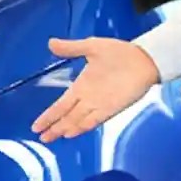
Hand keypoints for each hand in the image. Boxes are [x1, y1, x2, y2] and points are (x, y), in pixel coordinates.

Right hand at [31, 37, 159, 142]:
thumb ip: (71, 48)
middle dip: (53, 126)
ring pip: (76, 121)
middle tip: (40, 138)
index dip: (48, 115)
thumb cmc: (119, 52)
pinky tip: (71, 133)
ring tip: (50, 138)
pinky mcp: (111, 108)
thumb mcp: (91, 46)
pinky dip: (82, 127)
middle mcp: (87, 98)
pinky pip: (93, 120)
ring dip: (64, 129)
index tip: (36, 125)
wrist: (143, 59)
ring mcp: (98, 105)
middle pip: (66, 116)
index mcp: (81, 85)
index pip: (60, 104)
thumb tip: (50, 43)